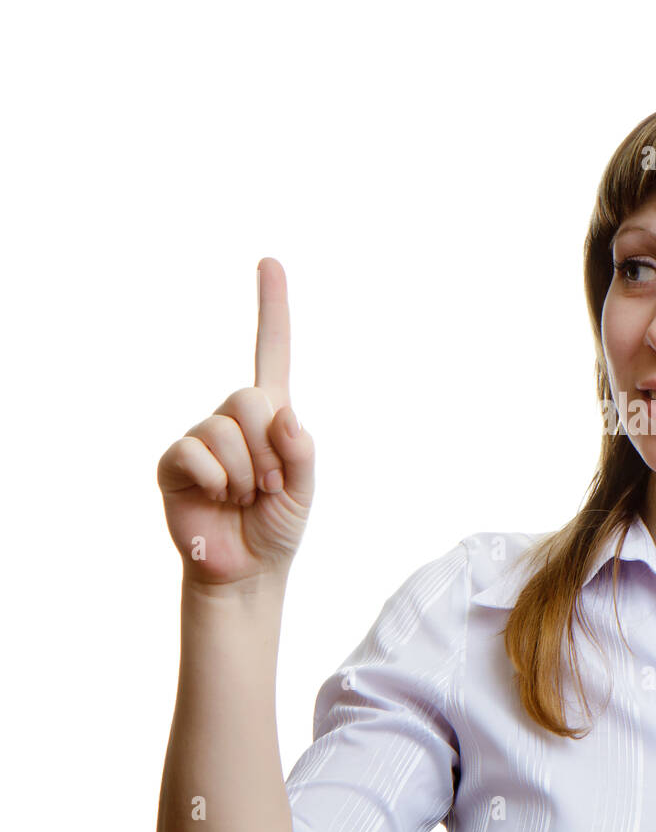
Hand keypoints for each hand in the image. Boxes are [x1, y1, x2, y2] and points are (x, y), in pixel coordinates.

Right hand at [157, 258, 314, 587]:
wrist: (247, 569)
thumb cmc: (277, 525)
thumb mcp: (305, 487)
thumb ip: (302, 450)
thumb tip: (283, 413)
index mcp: (271, 414)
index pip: (271, 351)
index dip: (272, 308)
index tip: (269, 262)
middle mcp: (232, 418)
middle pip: (250, 397)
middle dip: (270, 448)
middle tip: (270, 484)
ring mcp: (201, 438)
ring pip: (226, 429)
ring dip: (248, 472)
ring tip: (244, 497)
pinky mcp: (174, 463)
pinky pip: (196, 452)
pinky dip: (218, 480)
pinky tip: (218, 499)